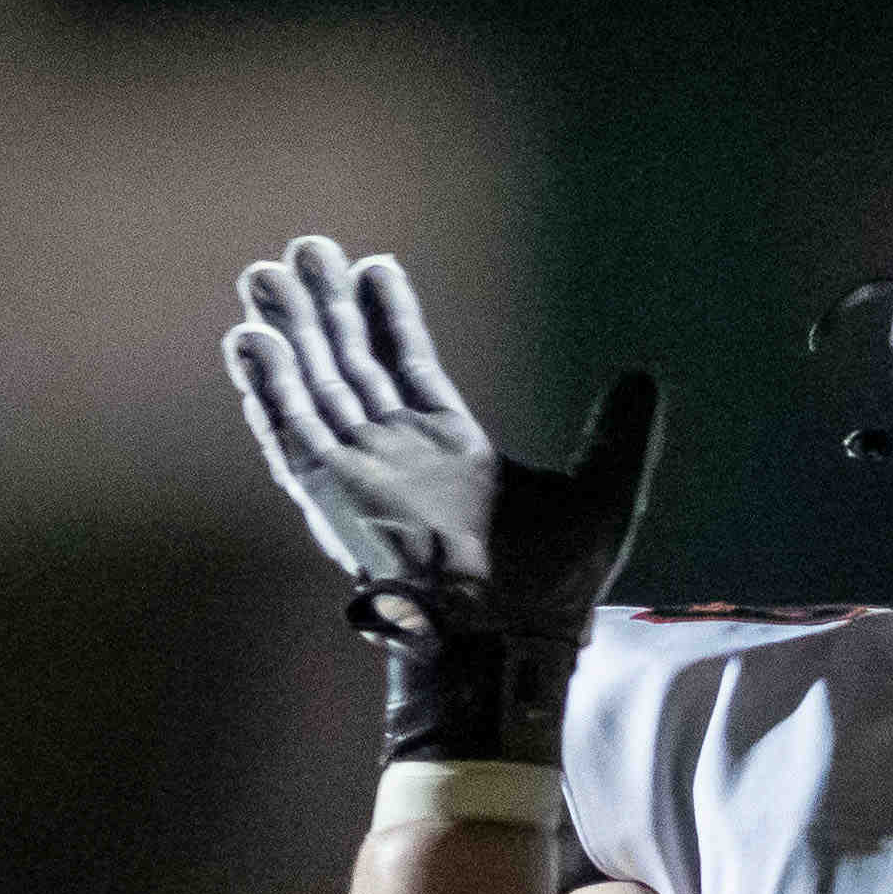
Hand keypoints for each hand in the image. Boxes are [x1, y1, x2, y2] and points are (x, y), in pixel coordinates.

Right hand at [221, 237, 659, 645]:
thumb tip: (643, 377)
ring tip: (262, 275)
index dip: (390, 315)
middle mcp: (395, 459)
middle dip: (326, 308)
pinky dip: (269, 387)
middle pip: (350, 365)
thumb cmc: (554, 590)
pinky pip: (292, 432)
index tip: (373, 265)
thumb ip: (619, 434)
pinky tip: (248, 339)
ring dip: (288, 331)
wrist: (506, 644)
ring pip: (314, 387)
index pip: (408, 366)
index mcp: (449, 452)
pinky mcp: (332, 498)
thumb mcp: (604, 493)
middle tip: (302, 249)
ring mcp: (359, 477)